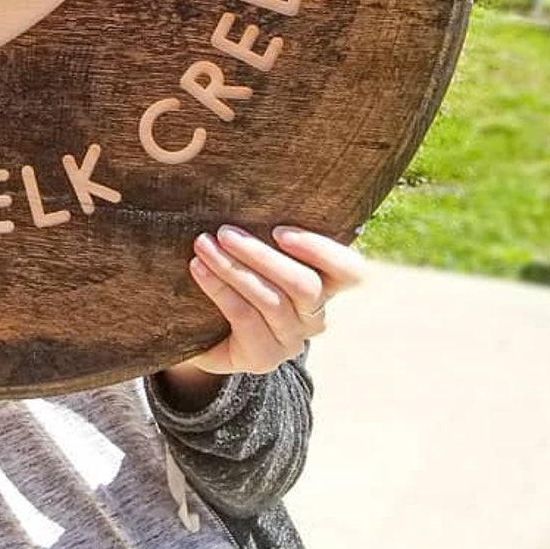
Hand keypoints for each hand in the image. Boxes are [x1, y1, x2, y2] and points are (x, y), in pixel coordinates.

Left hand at [159, 225, 368, 403]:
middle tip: (225, 232)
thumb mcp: (256, 254)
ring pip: (272, 301)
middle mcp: (314, 315)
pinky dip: (219, 290)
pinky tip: (198, 269)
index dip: (322, 251)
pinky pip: (245, 319)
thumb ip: (263, 232)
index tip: (280, 231)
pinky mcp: (264, 358)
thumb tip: (244, 191)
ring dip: (233, 269)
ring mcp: (291, 340)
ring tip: (203, 246)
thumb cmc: (236, 278)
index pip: (351, 272)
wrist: (205, 332)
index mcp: (325, 285)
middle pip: (305, 286)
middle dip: (262, 256)